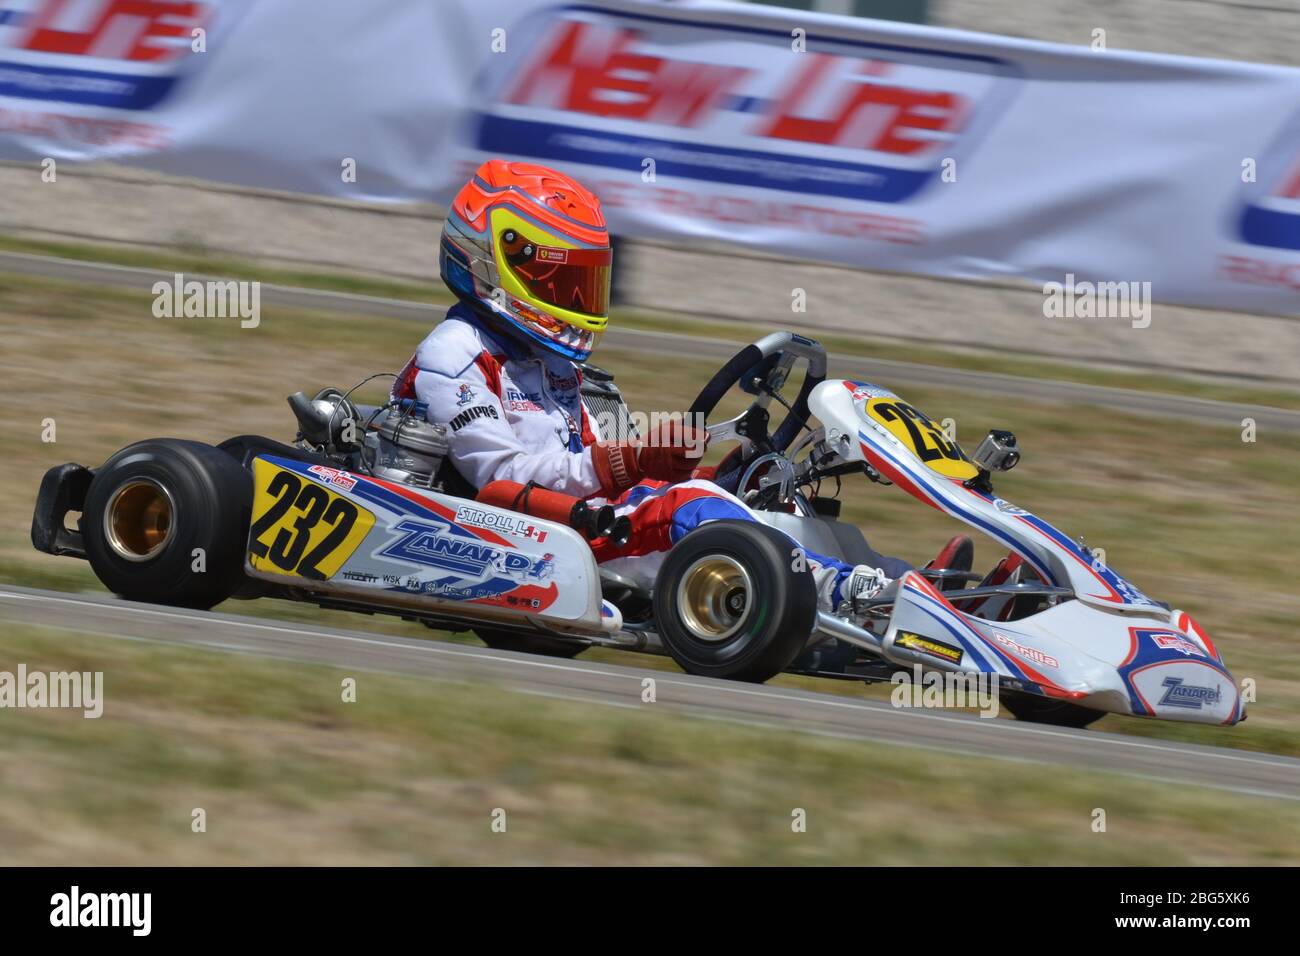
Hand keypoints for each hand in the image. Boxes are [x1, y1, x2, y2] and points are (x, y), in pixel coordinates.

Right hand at [591, 420, 708, 494]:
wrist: (637, 459)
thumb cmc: (653, 441)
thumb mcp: (664, 428)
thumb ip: (681, 425)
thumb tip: (697, 424)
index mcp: (667, 437)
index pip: (691, 437)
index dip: (702, 437)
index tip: (707, 436)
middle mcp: (668, 450)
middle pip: (694, 451)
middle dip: (701, 448)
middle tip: (704, 445)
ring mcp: (669, 465)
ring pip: (692, 463)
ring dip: (697, 458)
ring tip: (696, 454)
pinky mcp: (669, 476)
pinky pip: (686, 474)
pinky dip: (691, 469)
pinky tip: (689, 464)